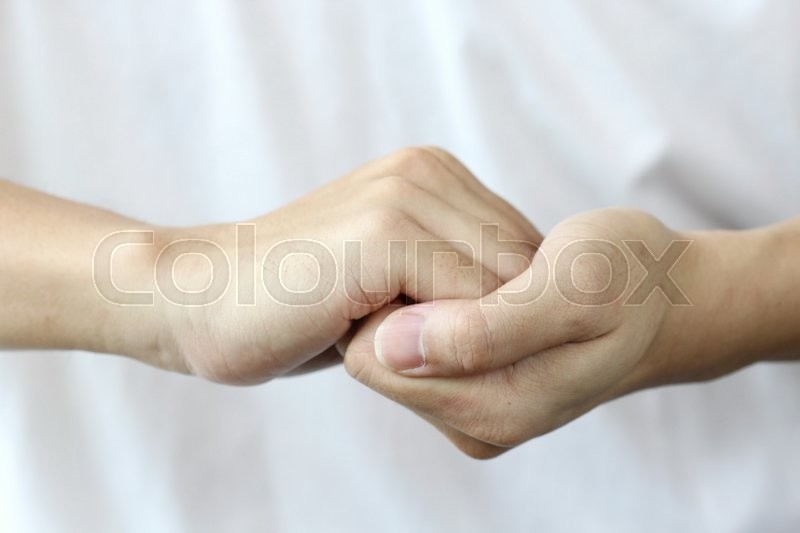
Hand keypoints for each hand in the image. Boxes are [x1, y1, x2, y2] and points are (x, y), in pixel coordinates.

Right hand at [151, 148, 541, 382]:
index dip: (513, 317)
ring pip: (506, 296)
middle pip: (527, 273)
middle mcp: (426, 171)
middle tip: (438, 366)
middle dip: (501, 334)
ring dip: (471, 346)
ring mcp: (404, 196)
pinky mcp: (381, 235)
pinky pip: (469, 311)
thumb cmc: (302, 305)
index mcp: (434, 174)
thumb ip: (453, 273)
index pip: (529, 253)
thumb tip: (536, 308)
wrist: (202, 301)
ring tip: (405, 356)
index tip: (466, 356)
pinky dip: (445, 352)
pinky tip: (383, 353)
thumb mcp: (392, 278)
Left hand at [342, 208, 799, 457]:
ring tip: (477, 272)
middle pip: (375, 359)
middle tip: (461, 258)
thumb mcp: (571, 291)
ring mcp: (476, 409)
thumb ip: (483, 330)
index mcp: (494, 409)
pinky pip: (418, 346)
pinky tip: (479, 285)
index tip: (435, 256)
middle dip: (402, 302)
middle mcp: (477, 423)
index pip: (373, 359)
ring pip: (392, 351)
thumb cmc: (629, 279)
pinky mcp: (477, 387)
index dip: (389, 297)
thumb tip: (390, 347)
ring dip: (419, 302)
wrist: (666, 297)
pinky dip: (436, 306)